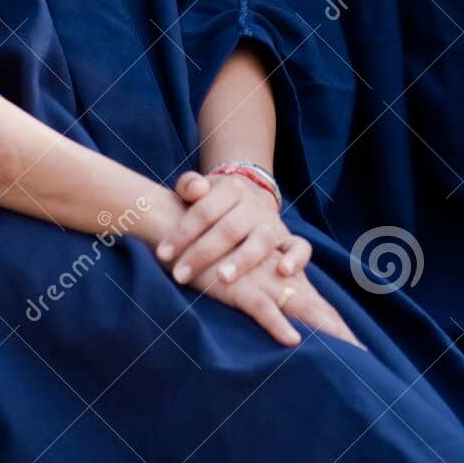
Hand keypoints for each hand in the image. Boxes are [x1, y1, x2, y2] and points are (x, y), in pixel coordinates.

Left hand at [156, 169, 310, 288]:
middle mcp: (254, 204)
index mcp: (229, 189)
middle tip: (180, 274)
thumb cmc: (213, 201)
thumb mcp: (198, 189)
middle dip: (203, 253)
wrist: (249, 195)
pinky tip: (284, 272)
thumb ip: (189, 185)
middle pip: (229, 228)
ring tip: (222, 278)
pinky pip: (301, 247)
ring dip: (242, 259)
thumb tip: (194, 189)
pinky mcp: (288, 238)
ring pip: (261, 239)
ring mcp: (273, 222)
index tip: (162, 253)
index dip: (182, 232)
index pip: (204, 210)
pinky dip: (296, 258)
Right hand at [186, 253, 363, 349]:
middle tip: (364, 355)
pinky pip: (261, 307)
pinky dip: (276, 324)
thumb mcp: (233, 264)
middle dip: (337, 329)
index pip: (312, 297)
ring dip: (321, 329)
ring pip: (298, 306)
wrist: (178, 221)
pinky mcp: (237, 284)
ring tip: (345, 352)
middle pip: (314, 304)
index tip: (355, 346)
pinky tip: (292, 340)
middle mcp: (275, 272)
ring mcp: (260, 276)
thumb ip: (251, 282)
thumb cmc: (206, 244)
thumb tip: (272, 299)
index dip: (332, 320)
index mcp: (277, 269)